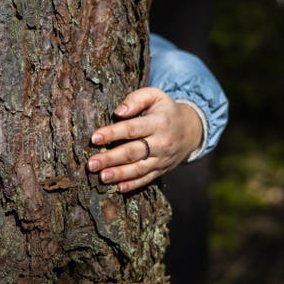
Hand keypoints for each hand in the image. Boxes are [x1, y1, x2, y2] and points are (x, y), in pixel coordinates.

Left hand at [87, 87, 202, 192]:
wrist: (192, 129)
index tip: (94, 138)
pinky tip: (119, 188)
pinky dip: (133, 184)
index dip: (112, 134)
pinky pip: (147, 179)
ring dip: (119, 174)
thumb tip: (119, 111)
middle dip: (110, 158)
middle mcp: (161, 143)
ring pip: (139, 168)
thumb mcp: (155, 96)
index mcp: (158, 123)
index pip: (131, 129)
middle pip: (132, 152)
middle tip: (91, 164)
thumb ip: (136, 99)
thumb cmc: (165, 110)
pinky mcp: (162, 170)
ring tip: (102, 177)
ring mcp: (162, 159)